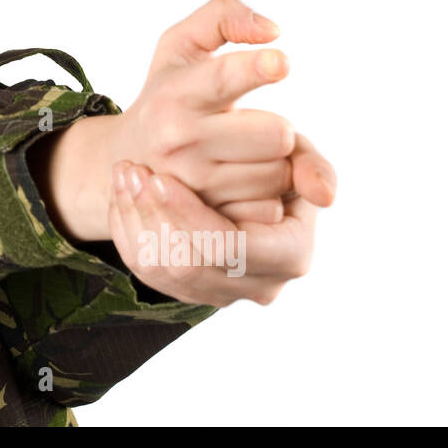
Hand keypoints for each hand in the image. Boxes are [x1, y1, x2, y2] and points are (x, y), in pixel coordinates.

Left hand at [106, 158, 319, 306]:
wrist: (234, 176)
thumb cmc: (268, 156)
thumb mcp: (294, 152)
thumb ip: (310, 166)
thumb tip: (326, 197)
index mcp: (292, 254)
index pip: (231, 246)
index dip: (190, 216)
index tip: (159, 176)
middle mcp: (260, 285)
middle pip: (191, 264)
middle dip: (154, 215)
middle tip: (129, 170)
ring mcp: (223, 295)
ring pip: (162, 271)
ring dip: (135, 220)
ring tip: (123, 174)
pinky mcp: (190, 294)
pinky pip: (146, 271)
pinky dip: (128, 231)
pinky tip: (122, 194)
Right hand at [115, 0, 310, 223]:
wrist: (125, 160)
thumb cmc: (168, 92)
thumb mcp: (182, 44)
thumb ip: (223, 15)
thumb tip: (272, 32)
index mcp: (175, 93)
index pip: (222, 78)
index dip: (256, 68)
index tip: (282, 62)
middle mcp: (178, 140)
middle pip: (276, 133)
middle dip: (277, 128)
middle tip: (253, 127)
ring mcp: (190, 185)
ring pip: (278, 175)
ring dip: (276, 164)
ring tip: (244, 156)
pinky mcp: (203, 220)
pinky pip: (270, 210)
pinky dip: (268, 198)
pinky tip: (242, 185)